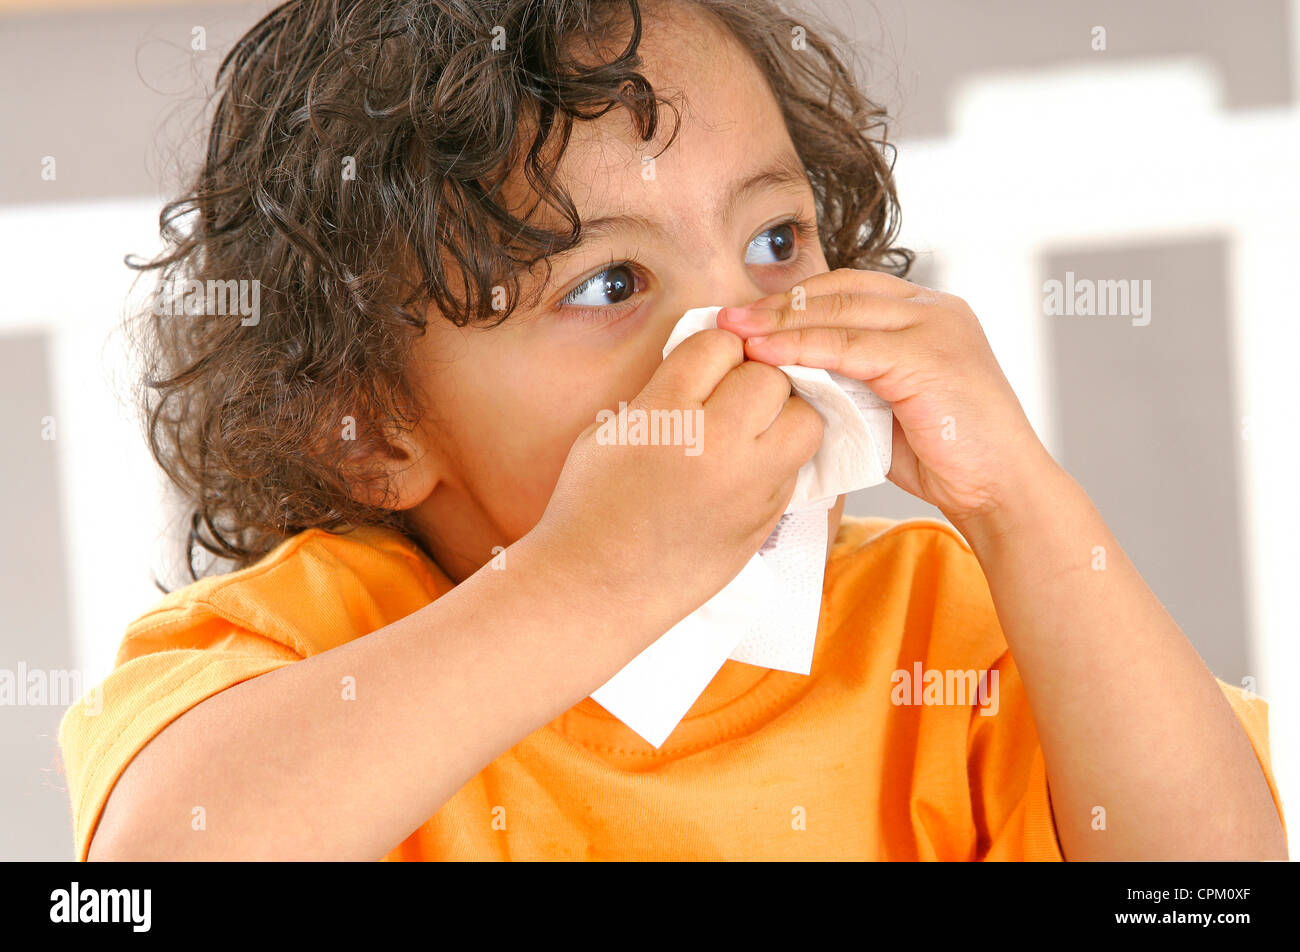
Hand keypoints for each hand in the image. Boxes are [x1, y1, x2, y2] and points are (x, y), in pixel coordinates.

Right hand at [534, 328, 823, 625]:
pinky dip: (779, 456)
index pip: (719, 344)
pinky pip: (796, 465)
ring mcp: (750, 486)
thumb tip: (711, 364)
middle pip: (769, 375)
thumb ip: (666, 390)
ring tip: (750, 427)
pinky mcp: (768, 518)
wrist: (597, 586)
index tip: (701, 366)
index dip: (712, 349)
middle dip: (751, 376)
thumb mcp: (613, 428)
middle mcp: (717, 446)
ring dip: (782, 413)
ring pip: (804, 419)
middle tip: (727, 395)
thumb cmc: (592, 504)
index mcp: (668, 413)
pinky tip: (746, 466)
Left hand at [716, 268, 1057, 531]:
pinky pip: (848, 346)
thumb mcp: (889, 403)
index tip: (746, 318)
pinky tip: (765, 355)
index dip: (793, 300)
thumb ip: (852, 378)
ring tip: (733, 334)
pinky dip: (801, 348)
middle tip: (725, 319)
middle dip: (777, 304)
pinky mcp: (929, 355)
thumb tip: (792, 373)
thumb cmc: (946, 457)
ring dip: (779, 322)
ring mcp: (936, 327)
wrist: (1000, 491)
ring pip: (840, 313)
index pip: (848, 289)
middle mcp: (936, 309)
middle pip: (839, 291)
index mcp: (929, 312)